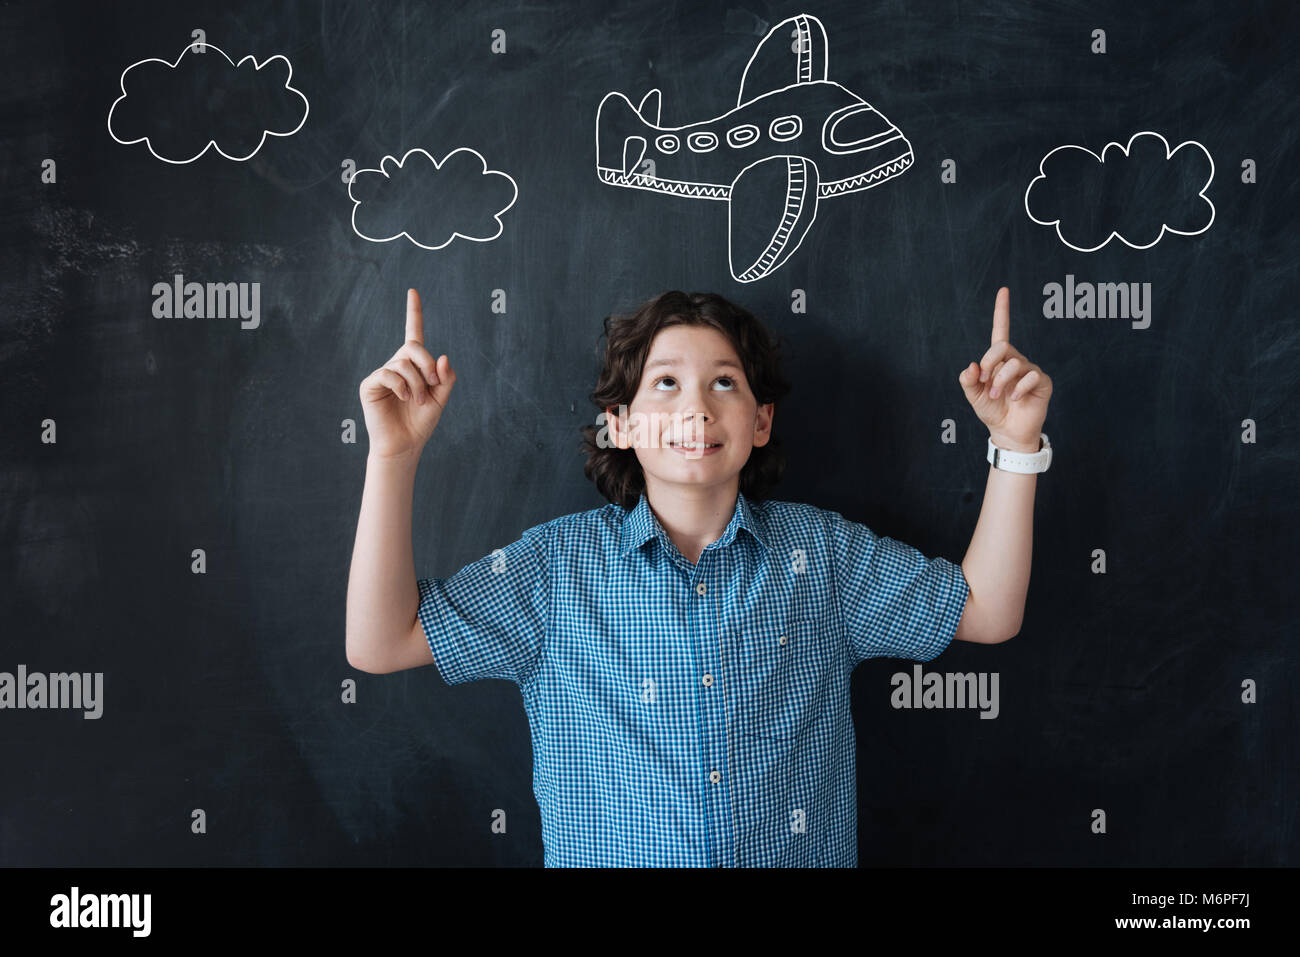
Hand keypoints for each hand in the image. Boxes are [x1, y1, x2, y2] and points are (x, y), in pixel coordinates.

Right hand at [359, 289, 456, 459]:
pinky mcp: (370, 384)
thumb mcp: (441, 398)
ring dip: (417, 384)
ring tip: (417, 402)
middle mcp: (396, 364)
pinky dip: (401, 386)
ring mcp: (382, 374)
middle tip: (433, 384)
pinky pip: (388, 374)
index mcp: (414, 365)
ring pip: (404, 363)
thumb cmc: (421, 422)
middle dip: (428, 364)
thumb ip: (445, 378)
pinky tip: (404, 399)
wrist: (404, 444)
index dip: (413, 312)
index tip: (412, 291)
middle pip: (413, 347)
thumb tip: (443, 357)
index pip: (413, 333)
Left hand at [958, 287, 1051, 451]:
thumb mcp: (973, 396)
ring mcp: (1030, 370)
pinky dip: (1018, 388)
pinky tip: (1015, 398)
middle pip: (1002, 347)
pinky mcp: (1042, 382)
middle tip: (985, 382)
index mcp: (998, 360)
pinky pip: (1031, 376)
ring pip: (1015, 363)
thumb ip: (968, 380)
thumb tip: (972, 365)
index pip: (1001, 330)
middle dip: (990, 363)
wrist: (1007, 431)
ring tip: (998, 395)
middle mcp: (1016, 360)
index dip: (1002, 310)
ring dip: (1001, 380)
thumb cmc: (991, 411)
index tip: (1003, 290)